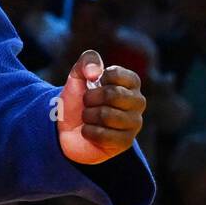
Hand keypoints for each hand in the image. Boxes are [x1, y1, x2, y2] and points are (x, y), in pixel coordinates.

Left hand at [57, 50, 144, 164]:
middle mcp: (138, 102)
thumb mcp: (77, 76)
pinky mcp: (126, 142)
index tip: (92, 86)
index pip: (115, 74)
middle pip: (112, 94)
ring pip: (106, 115)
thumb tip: (96, 71)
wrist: (67, 130)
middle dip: (90, 99)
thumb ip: (87, 61)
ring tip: (88, 118)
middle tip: (87, 104)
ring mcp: (134, 123)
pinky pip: (102, 135)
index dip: (95, 80)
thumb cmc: (78, 101)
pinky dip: (88, 132)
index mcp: (131, 82)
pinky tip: (89, 131)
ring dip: (88, 116)